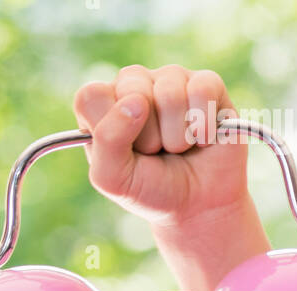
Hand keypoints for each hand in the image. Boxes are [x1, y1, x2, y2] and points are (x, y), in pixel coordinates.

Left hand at [72, 64, 249, 227]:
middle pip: (133, 92)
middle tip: (154, 152)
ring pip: (170, 93)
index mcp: (103, 107)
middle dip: (147, 136)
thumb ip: (107, 141)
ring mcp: (169, 79)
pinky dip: (204, 127)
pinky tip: (203, 138)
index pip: (91, 96)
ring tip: (179, 148)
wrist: (199, 205)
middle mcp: (133, 86)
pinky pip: (202, 90)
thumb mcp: (114, 179)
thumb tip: (135, 101)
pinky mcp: (205, 82)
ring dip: (177, 136)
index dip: (108, 128)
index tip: (123, 152)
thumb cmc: (151, 189)